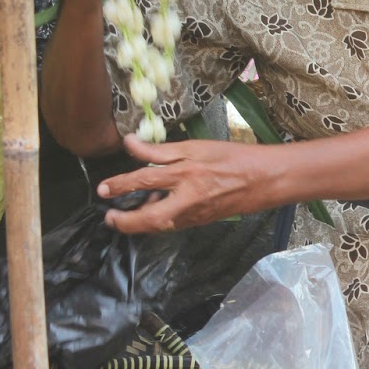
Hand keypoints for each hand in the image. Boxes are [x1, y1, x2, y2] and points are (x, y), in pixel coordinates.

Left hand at [98, 136, 284, 231]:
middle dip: (126, 223)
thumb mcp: (196, 147)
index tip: (103, 189)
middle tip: (110, 218)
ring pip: (161, 225)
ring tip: (128, 214)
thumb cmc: (234, 157)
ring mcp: (196, 214)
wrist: (266, 179)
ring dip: (141, 222)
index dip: (120, 185)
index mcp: (186, 174)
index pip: (143, 179)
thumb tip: (131, 143)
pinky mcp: (203, 221)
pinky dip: (160, 219)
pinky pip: (174, 223)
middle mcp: (188, 199)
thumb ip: (162, 149)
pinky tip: (157, 208)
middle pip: (149, 219)